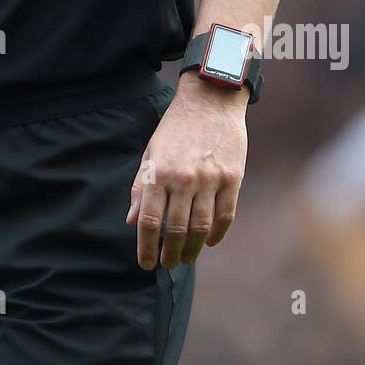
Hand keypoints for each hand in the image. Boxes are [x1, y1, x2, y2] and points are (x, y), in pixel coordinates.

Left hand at [126, 75, 248, 270]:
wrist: (210, 100)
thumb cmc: (175, 127)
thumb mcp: (151, 152)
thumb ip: (141, 187)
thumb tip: (131, 221)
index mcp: (159, 172)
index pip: (149, 221)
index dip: (146, 247)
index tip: (146, 263)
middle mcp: (184, 179)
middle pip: (175, 229)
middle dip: (169, 253)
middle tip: (167, 264)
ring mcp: (210, 179)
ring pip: (201, 228)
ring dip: (192, 249)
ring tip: (185, 258)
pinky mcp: (232, 178)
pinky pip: (225, 216)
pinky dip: (217, 235)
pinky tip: (209, 243)